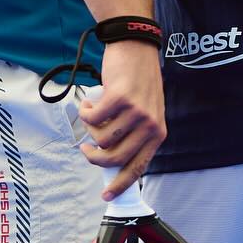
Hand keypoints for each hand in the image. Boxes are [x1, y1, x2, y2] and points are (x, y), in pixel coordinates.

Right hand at [77, 40, 165, 197]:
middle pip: (114, 158)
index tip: (106, 196)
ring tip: (92, 113)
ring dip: (89, 129)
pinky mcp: (120, 98)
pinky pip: (92, 119)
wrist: (136, 46)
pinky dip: (85, 112)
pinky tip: (90, 101)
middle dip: (94, 158)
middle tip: (86, 148)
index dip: (120, 185)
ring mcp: (136, 112)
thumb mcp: (145, 111)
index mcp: (158, 133)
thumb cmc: (137, 80)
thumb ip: (134, 134)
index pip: (138, 167)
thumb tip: (110, 158)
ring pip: (101, 139)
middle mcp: (149, 125)